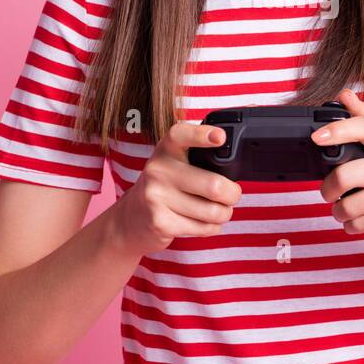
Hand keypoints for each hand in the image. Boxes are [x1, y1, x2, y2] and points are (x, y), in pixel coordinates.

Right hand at [112, 121, 242, 255]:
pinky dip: (212, 228)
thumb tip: (233, 162)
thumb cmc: (162, 187)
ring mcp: (156, 197)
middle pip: (214, 185)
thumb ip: (196, 158)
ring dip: (224, 214)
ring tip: (218, 211)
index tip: (220, 137)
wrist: (129, 219)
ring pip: (213, 211)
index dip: (201, 135)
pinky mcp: (160, 222)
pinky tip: (203, 223)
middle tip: (232, 195)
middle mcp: (158, 170)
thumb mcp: (171, 164)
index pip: (180, 135)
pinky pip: (203, 228)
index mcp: (165, 150)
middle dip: (232, 194)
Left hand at [311, 88, 363, 250]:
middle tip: (329, 193)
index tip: (316, 138)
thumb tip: (344, 94)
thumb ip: (363, 120)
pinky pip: (359, 223)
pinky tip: (359, 220)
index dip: (337, 130)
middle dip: (327, 190)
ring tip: (346, 209)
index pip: (363, 127)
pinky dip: (351, 226)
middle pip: (345, 175)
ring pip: (349, 205)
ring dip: (340, 212)